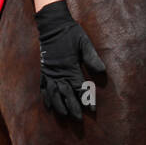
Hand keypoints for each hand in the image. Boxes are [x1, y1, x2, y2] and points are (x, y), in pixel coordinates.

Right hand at [34, 0, 105, 118]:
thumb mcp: (84, 43)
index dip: (85, 100)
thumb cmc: (71, 33)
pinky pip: (43, 87)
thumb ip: (92, 57)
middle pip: (66, 94)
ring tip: (64, 116)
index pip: (79, 88)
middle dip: (72, 107)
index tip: (91, 110)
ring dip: (59, 106)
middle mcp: (59, 72)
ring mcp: (50, 72)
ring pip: (53, 94)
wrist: (52, 25)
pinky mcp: (44, 70)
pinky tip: (49, 106)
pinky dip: (46, 97)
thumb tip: (102, 71)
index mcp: (70, 67)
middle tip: (78, 120)